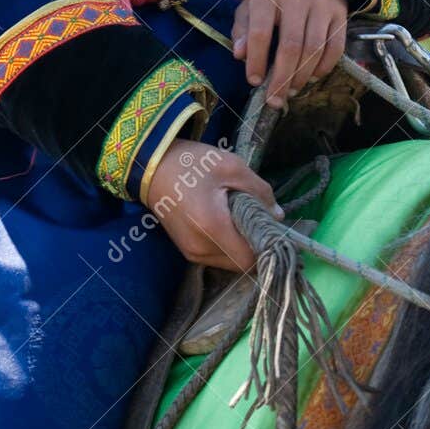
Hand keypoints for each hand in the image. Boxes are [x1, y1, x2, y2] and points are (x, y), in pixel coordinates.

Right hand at [144, 139, 282, 272]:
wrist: (152, 167)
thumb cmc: (193, 163)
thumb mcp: (232, 167)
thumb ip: (259, 192)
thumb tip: (277, 216)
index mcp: (213, 228)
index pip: (249, 258)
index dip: (266, 247)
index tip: (274, 229)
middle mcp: (201, 249)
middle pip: (240, 264)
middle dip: (255, 246)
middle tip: (260, 221)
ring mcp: (191, 252)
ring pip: (229, 263)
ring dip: (241, 247)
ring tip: (242, 220)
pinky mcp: (186, 250)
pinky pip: (216, 257)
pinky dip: (227, 246)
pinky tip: (228, 223)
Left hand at [231, 0, 359, 107]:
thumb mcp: (252, 6)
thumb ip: (242, 30)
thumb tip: (240, 55)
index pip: (261, 33)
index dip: (257, 61)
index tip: (254, 81)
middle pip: (290, 46)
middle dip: (281, 79)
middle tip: (274, 100)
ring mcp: (322, 5)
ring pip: (314, 50)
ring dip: (301, 77)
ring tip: (290, 91)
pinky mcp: (341, 14)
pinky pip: (335, 48)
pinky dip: (323, 68)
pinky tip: (311, 77)